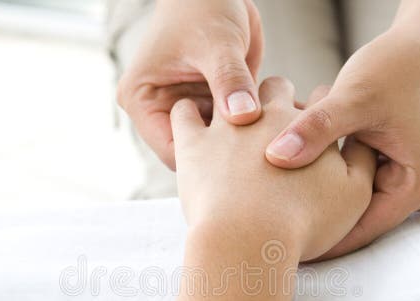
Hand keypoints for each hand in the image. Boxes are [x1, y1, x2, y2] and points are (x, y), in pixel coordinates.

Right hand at [117, 0, 263, 170]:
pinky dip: (255, 132)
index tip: (243, 166)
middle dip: (228, 158)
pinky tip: (277, 130)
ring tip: (274, 144)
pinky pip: (233, 131)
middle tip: (263, 157)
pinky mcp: (212, 106)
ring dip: (244, 146)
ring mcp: (188, 109)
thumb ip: (229, 81)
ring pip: (217, 147)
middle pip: (195, 156)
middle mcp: (160, 110)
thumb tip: (242, 117)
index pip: (172, 152)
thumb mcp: (217, 44)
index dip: (206, 164)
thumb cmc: (203, 5)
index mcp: (142, 100)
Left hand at [171, 77, 376, 261]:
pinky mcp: (193, 142)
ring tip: (232, 120)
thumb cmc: (306, 223)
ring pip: (230, 95)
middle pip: (277, 88)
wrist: (251, 240)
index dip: (320, 110)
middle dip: (278, 97)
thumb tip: (364, 143)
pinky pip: (183, 114)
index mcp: (310, 125)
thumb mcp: (355, 196)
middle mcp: (269, 115)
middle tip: (273, 121)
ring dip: (233, 102)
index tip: (315, 125)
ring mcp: (228, 125)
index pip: (320, 100)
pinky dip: (186, 113)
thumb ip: (363, 163)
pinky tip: (190, 122)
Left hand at [265, 25, 419, 258]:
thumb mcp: (353, 99)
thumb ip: (316, 129)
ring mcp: (410, 181)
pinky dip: (331, 187)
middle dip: (318, 230)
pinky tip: (291, 193)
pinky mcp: (397, 169)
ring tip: (273, 224)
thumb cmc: (393, 67)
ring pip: (359, 207)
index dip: (319, 242)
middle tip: (267, 247)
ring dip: (323, 209)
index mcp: (418, 183)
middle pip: (361, 223)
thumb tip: (275, 157)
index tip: (276, 254)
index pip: (363, 228)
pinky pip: (361, 188)